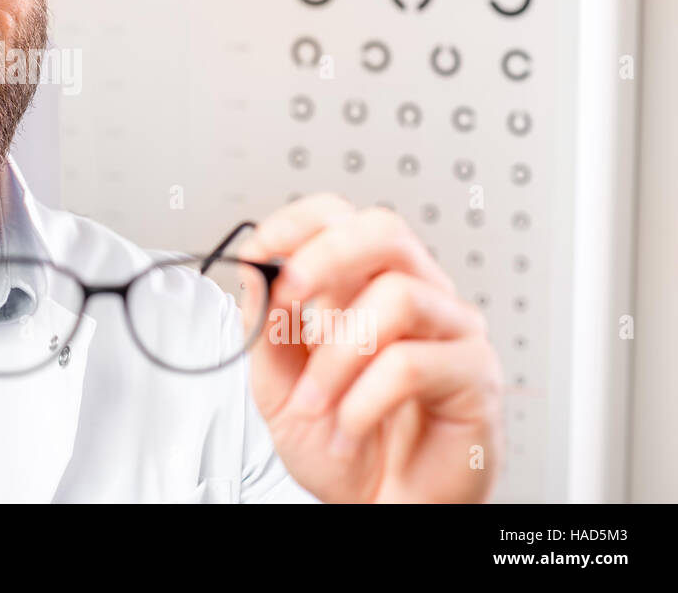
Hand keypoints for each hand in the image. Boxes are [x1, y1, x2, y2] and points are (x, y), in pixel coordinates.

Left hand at [237, 194, 502, 502]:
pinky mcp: (474, 375)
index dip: (297, 224)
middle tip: (288, 299)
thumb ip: (265, 328)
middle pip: (384, 232)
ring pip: (399, 296)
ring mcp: (448, 331)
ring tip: (314, 403)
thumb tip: (255, 270)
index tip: (258, 252)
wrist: (376, 509)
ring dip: (337, 356)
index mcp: (361, 287)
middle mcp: (412, 296)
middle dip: (325, 258)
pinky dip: (364, 398)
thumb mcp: (278, 386)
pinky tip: (350, 424)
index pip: (340, 219)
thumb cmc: (339, 444)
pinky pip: (414, 363)